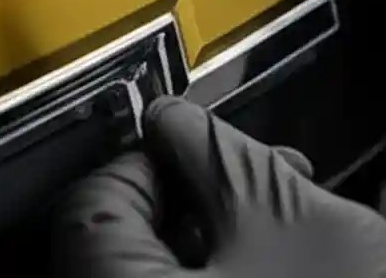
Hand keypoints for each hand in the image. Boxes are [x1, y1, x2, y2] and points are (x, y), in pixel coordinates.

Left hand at [52, 96, 385, 277]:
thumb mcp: (285, 215)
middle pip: (125, 245)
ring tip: (293, 219)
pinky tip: (289, 266)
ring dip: (220, 240)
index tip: (194, 141)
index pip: (93, 203)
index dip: (151, 156)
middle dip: (198, 196)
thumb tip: (172, 122)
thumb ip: (215, 154)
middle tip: (257, 174)